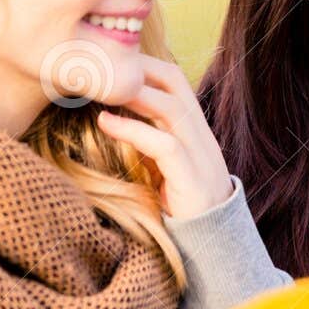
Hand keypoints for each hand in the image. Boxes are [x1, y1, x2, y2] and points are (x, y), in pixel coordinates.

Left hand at [96, 55, 233, 218]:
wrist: (210, 248)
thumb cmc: (177, 207)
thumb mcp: (160, 166)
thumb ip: (145, 142)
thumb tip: (107, 118)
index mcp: (194, 129)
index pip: (173, 80)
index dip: (141, 64)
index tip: (105, 60)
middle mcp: (201, 136)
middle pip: (174, 82)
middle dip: (136, 67)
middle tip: (98, 65)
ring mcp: (201, 156)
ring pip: (170, 107)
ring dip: (132, 93)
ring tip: (98, 87)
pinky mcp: (193, 179)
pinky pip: (164, 144)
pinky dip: (132, 129)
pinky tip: (105, 123)